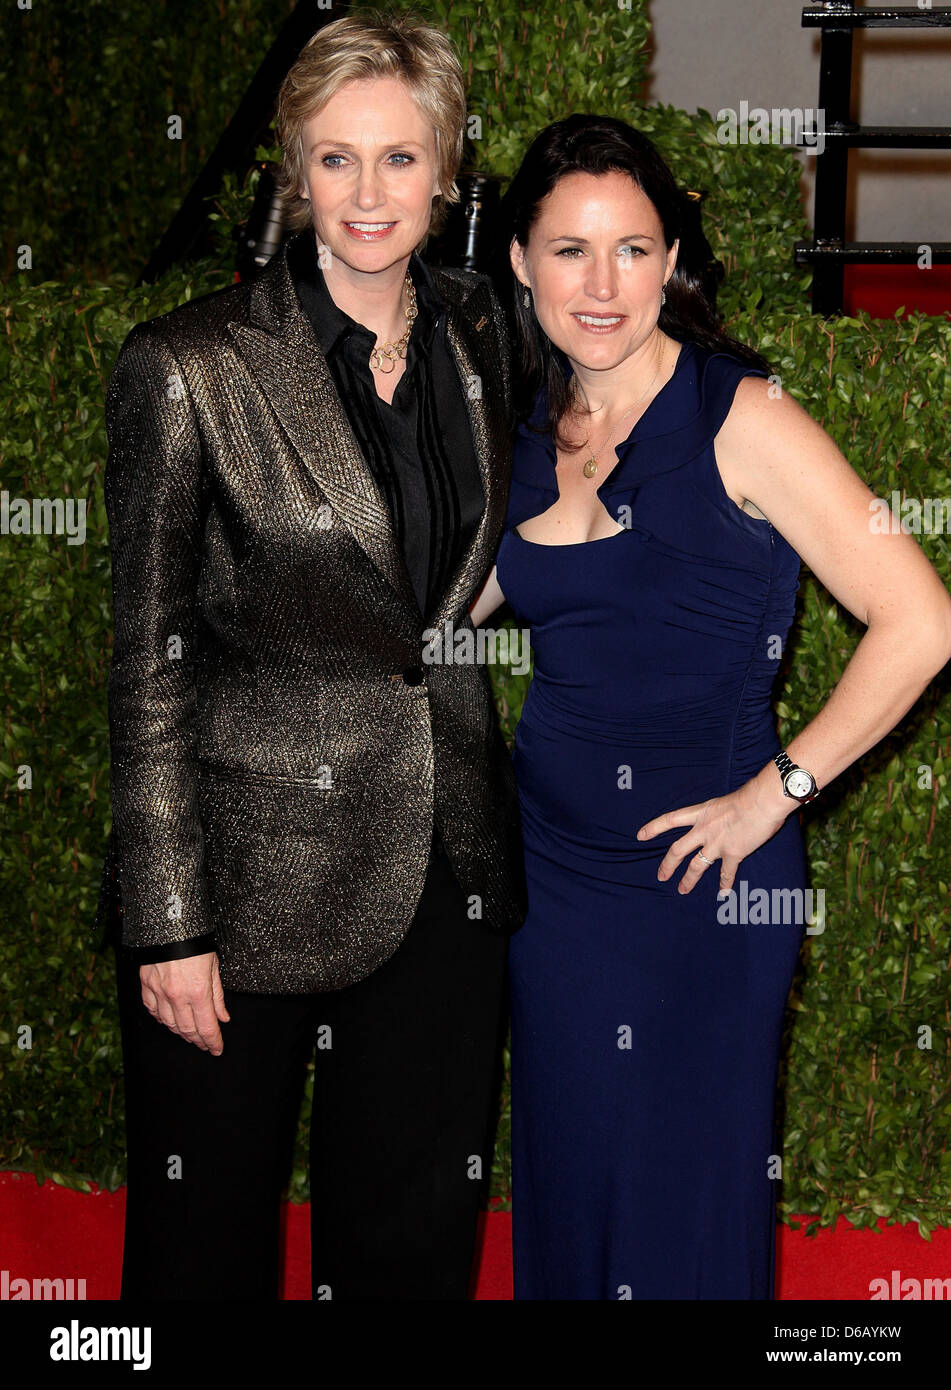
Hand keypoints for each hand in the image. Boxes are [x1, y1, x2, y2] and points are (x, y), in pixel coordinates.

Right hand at [139, 952, 230, 1053]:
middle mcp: (177, 996)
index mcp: (198, 991)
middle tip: (205, 1044)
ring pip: (170, 1024)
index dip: (213, 1042)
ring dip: (181, 1033)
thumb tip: (223, 1017)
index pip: (207, 1028)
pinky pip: (153, 1011)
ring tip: (191, 1035)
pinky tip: (170, 1021)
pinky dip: (163, 1019)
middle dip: (199, 1041)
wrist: (169, 924)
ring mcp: (159, 992)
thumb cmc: (195, 942)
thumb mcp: (214, 966)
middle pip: (188, 1030)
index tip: (217, 1049)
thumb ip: (217, 995)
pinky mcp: (146, 986)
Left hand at [636, 766, 793, 894]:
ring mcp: (717, 843)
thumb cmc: (749, 795)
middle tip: (661, 876)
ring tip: (682, 890)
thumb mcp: (724, 802)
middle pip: (678, 850)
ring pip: (696, 866)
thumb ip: (718, 815)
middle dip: (667, 865)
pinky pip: (726, 873)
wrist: (762, 802)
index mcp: (700, 813)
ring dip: (688, 880)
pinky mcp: (733, 854)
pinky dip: (725, 884)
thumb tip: (724, 822)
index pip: (670, 820)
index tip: (640, 836)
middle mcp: (704, 830)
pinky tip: (722, 894)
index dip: (654, 828)